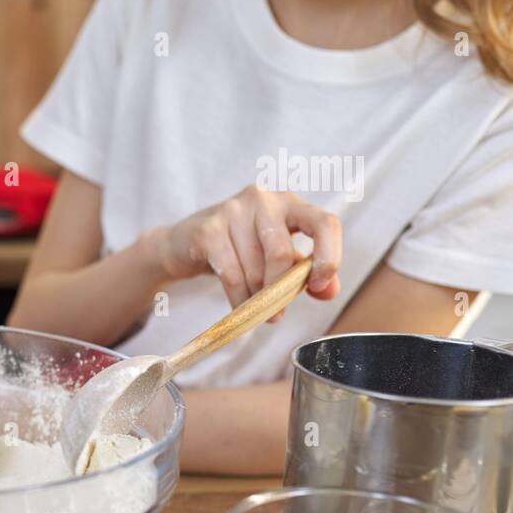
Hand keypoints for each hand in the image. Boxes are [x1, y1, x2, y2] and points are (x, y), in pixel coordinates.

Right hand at [143, 185, 341, 318]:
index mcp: (289, 203)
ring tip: (253, 307)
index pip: (324, 224)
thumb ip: (304, 271)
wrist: (183, 245)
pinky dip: (238, 299)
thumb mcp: (276, 258)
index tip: (317, 285)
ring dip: (256, 298)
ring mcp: (232, 210)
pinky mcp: (207, 230)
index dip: (328, 256)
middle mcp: (262, 199)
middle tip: (276, 313)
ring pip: (254, 268)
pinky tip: (238, 307)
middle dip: (279, 290)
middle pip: (281, 253)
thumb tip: (328, 291)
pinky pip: (230, 274)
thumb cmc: (238, 249)